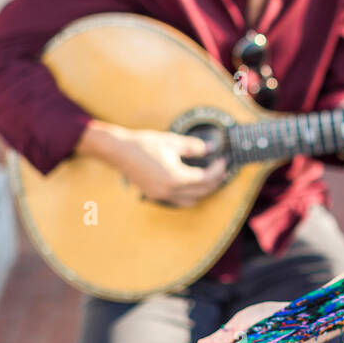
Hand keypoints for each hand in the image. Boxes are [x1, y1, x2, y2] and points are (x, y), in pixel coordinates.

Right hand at [85, 122, 227, 206]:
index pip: (205, 179)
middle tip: (222, 170)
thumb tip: (211, 148)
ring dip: (203, 192)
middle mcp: (169, 191)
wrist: (119, 150)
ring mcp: (160, 196)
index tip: (224, 161)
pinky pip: (178, 200)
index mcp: (175, 178)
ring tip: (210, 178)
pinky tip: (192, 183)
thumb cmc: (144, 144)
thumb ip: (194, 146)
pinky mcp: (154, 195)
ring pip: (190, 201)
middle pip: (201, 193)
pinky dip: (189, 194)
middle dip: (214, 182)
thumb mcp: (172, 141)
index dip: (218, 171)